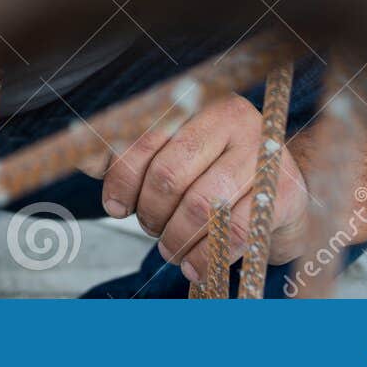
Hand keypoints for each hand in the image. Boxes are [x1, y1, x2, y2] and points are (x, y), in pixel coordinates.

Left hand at [95, 93, 308, 278]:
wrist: (280, 198)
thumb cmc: (213, 175)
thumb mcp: (168, 155)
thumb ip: (124, 154)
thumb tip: (82, 159)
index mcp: (196, 100)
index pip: (144, 137)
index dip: (121, 178)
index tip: (116, 207)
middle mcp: (233, 116)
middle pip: (169, 174)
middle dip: (150, 213)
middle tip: (151, 230)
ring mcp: (263, 152)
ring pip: (200, 205)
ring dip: (176, 239)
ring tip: (170, 250)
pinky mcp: (284, 191)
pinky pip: (234, 231)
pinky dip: (207, 257)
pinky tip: (195, 266)